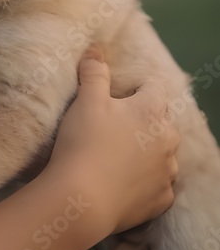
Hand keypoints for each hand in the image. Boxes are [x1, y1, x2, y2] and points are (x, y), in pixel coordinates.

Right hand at [48, 47, 179, 237]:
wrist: (82, 199)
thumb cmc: (84, 142)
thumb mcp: (85, 101)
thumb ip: (94, 73)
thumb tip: (96, 49)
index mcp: (151, 111)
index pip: (154, 87)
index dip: (135, 88)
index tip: (115, 97)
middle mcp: (168, 140)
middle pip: (162, 121)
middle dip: (144, 120)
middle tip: (114, 126)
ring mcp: (167, 172)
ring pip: (164, 154)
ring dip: (148, 151)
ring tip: (119, 156)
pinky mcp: (162, 200)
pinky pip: (159, 184)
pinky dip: (146, 181)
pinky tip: (125, 182)